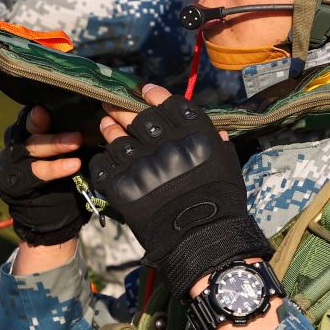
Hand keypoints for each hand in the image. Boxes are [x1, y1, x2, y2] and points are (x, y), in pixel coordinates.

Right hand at [0, 106, 91, 245]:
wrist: (52, 218)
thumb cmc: (64, 178)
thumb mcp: (67, 153)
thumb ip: (70, 135)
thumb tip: (95, 114)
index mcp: (26, 133)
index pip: (31, 116)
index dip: (41, 111)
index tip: (53, 106)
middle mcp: (15, 145)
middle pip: (30, 131)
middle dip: (53, 131)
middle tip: (76, 133)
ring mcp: (10, 164)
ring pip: (31, 149)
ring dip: (54, 145)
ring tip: (77, 143)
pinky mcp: (10, 184)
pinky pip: (32, 174)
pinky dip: (53, 169)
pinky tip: (72, 166)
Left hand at [89, 86, 267, 296]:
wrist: (203, 240)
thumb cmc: (221, 203)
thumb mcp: (228, 165)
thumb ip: (218, 144)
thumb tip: (217, 132)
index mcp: (193, 134)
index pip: (168, 102)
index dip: (152, 94)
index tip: (142, 90)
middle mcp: (165, 143)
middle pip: (136, 116)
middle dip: (122, 107)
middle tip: (112, 103)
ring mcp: (141, 164)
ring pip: (115, 136)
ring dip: (109, 129)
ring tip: (106, 126)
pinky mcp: (122, 185)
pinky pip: (102, 163)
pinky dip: (101, 159)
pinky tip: (105, 159)